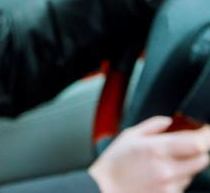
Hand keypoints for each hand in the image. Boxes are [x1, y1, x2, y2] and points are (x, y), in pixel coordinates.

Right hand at [89, 116, 209, 192]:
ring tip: (164, 163)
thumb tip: (169, 120)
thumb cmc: (114, 163)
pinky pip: (183, 184)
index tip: (204, 130)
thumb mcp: (129, 136)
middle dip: (197, 150)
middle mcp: (167, 169)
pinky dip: (177, 178)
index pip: (197, 143)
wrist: (106, 189)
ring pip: (193, 172)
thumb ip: (153, 125)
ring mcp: (169, 185)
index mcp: (156, 149)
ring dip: (186, 165)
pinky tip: (160, 175)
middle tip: (185, 146)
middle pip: (202, 159)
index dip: (205, 135)